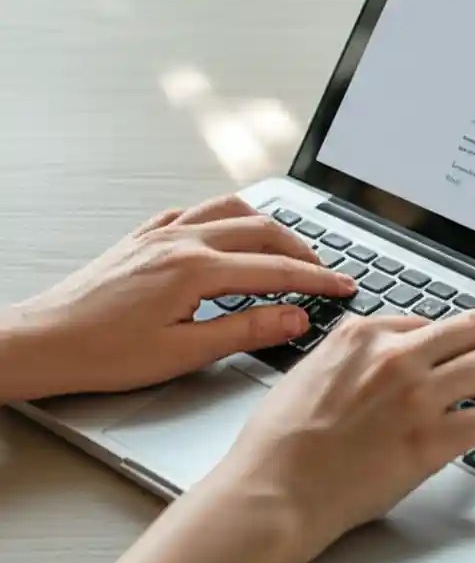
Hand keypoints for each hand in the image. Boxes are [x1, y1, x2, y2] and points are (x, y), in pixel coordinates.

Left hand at [4, 195, 355, 399]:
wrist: (42, 342)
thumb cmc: (102, 353)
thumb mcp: (185, 352)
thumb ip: (247, 329)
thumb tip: (294, 317)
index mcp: (194, 269)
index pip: (276, 269)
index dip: (317, 279)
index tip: (343, 286)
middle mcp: (180, 240)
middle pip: (261, 230)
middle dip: (302, 249)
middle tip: (326, 271)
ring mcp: (160, 234)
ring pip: (230, 209)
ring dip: (267, 225)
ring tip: (288, 247)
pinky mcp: (143, 238)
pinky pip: (195, 212)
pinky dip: (225, 218)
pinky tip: (229, 234)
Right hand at [212, 311, 474, 560]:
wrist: (273, 490)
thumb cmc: (278, 445)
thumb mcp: (306, 375)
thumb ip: (347, 359)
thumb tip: (372, 359)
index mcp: (361, 337)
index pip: (426, 322)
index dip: (451, 337)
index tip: (462, 347)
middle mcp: (395, 357)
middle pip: (472, 329)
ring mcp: (417, 396)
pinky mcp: (433, 439)